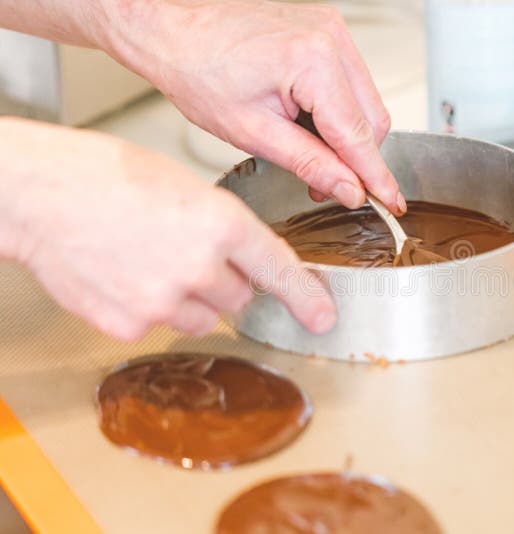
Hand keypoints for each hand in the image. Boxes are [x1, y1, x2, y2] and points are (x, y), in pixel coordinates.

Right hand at [0, 118, 335, 339]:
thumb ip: (224, 228)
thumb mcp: (185, 186)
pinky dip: (151, 307)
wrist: (39, 195)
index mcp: (220, 222)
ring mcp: (164, 301)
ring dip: (190, 297)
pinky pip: (162, 325)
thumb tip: (246, 263)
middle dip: (224, 279)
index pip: (279, 268)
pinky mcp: (131, 325)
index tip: (323, 317)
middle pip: (241, 295)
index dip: (306, 296)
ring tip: (149, 259)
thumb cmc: (105, 177)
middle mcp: (199, 266)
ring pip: (205, 315)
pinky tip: (125, 273)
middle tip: (186, 250)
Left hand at [107, 0, 405, 214]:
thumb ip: (310, 163)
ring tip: (303, 147)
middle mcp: (331, 39)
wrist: (173, 29)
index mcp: (313, 62)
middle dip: (354, 159)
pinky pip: (350, 83)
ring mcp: (331, 30)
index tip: (391, 202)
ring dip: (345, 136)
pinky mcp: (326, 31)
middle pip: (372, 120)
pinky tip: (304, 120)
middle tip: (323, 183)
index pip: (359, 136)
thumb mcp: (253, 132)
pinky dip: (336, 111)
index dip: (376, 176)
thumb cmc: (196, 70)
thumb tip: (349, 189)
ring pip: (365, 103)